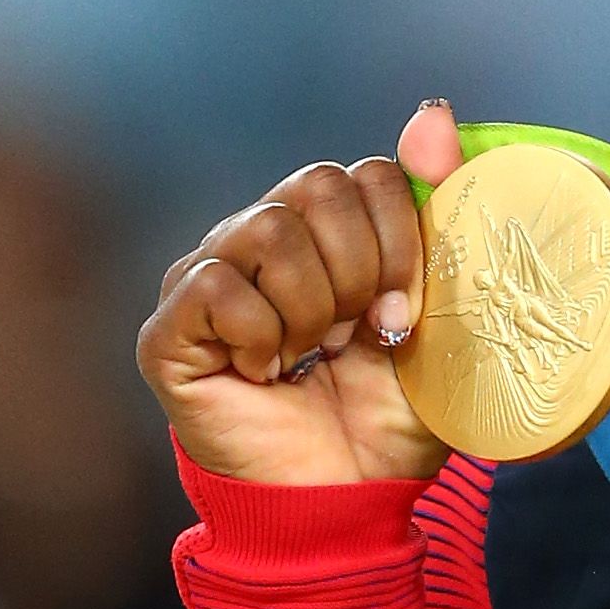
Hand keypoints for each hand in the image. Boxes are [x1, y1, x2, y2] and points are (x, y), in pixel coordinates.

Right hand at [137, 100, 465, 484]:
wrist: (348, 500)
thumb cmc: (391, 410)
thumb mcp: (440, 306)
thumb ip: (438, 207)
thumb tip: (431, 108)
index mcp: (326, 228)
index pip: (367, 173)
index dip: (401, 238)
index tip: (405, 310)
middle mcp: (260, 238)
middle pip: (316, 185)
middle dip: (361, 267)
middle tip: (360, 333)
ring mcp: (208, 278)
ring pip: (266, 229)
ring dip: (313, 306)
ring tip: (314, 355)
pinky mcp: (169, 331)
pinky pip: (216, 287)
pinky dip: (262, 335)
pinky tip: (269, 374)